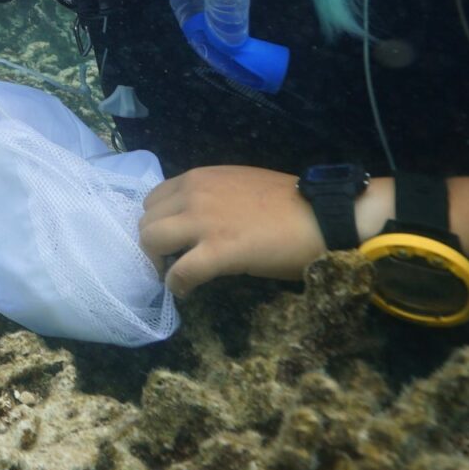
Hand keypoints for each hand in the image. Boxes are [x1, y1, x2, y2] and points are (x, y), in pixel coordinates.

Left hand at [138, 166, 327, 294]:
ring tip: (174, 275)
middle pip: (146, 221)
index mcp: (199, 178)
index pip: (154, 199)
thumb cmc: (287, 204)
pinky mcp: (218, 251)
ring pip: (151, 241)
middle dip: (152, 244)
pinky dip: (176, 284)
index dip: (157, 222)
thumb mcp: (237, 186)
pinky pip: (180, 272)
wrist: (322, 215)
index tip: (168, 239)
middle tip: (169, 261)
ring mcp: (204, 222)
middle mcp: (194, 195)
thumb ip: (209, 197)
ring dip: (157, 262)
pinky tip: (185, 291)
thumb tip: (194, 218)